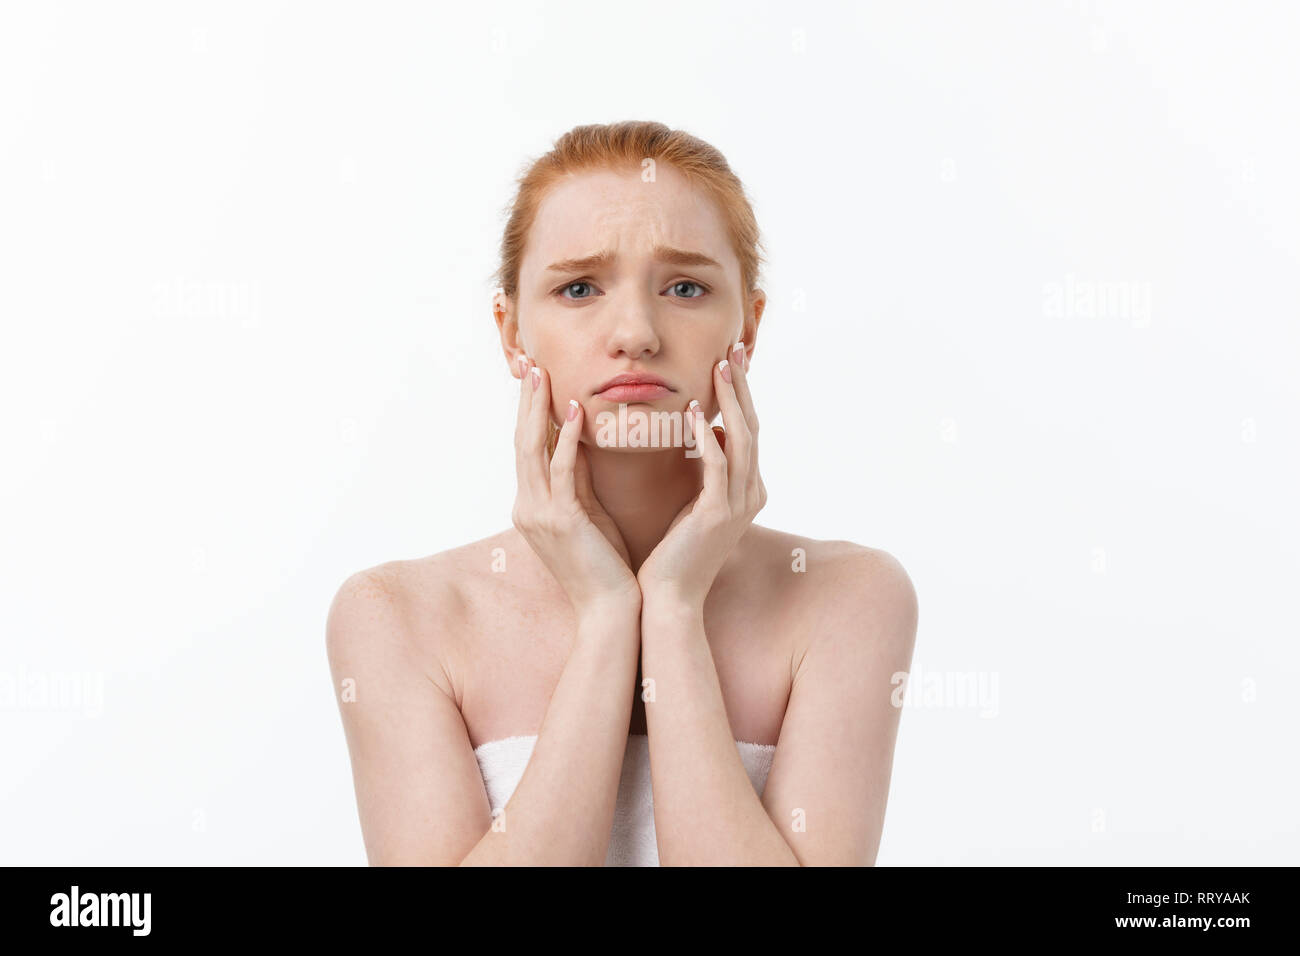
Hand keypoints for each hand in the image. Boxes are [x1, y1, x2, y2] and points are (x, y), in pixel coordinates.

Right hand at [511, 355, 640, 615]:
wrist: (611, 611)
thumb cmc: (607, 565)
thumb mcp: (588, 513)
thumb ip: (579, 480)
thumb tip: (582, 443)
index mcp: (532, 505)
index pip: (528, 448)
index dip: (530, 412)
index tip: (536, 377)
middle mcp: (527, 506)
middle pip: (522, 441)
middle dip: (525, 401)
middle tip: (529, 362)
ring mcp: (538, 514)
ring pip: (531, 449)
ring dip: (537, 409)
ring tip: (542, 374)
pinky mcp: (560, 521)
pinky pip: (560, 470)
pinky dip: (566, 437)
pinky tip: (574, 410)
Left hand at [636, 342, 765, 607]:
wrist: (669, 598)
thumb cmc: (673, 552)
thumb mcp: (694, 500)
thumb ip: (706, 468)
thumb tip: (712, 430)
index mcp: (746, 490)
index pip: (748, 430)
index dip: (741, 393)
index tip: (729, 358)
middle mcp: (750, 494)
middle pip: (752, 427)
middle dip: (742, 386)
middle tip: (734, 347)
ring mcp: (738, 505)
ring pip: (742, 440)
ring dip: (731, 401)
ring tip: (720, 366)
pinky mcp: (718, 515)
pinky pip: (718, 467)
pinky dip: (710, 438)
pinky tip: (698, 413)